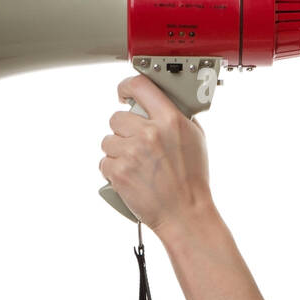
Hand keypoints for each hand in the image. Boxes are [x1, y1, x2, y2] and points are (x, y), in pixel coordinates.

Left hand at [100, 73, 212, 235]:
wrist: (185, 213)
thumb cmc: (192, 180)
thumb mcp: (196, 139)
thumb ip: (178, 118)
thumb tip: (161, 103)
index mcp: (170, 120)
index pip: (140, 86)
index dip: (126, 87)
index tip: (123, 93)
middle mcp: (149, 133)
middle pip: (117, 117)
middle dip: (124, 130)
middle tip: (137, 145)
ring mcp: (131, 152)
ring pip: (108, 140)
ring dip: (118, 151)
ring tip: (137, 165)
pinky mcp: (118, 172)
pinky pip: (104, 162)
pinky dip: (113, 170)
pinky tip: (131, 177)